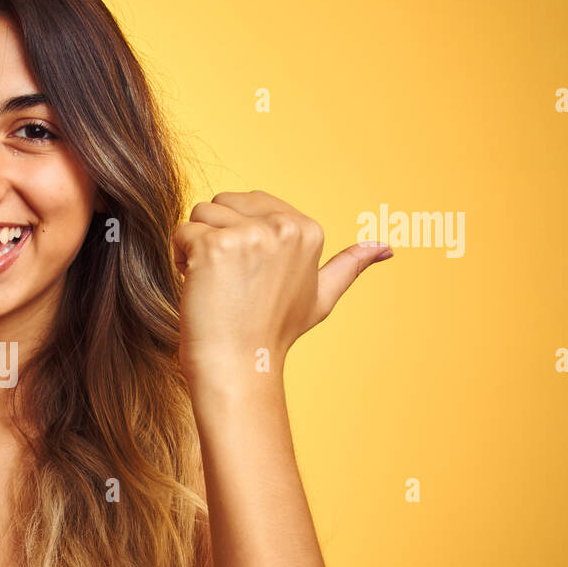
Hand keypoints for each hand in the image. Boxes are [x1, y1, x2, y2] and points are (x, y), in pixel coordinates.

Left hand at [172, 189, 390, 382]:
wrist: (241, 364)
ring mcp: (249, 235)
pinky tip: (196, 284)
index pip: (251, 201)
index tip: (246, 272)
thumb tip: (386, 248)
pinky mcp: (214, 246)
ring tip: (211, 281)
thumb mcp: (322, 296)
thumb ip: (350, 266)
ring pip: (200, 213)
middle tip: (225, 276)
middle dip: (214, 234)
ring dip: (195, 246)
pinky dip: (181, 258)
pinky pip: (182, 231)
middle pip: (223, 202)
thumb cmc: (274, 333)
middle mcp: (283, 228)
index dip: (238, 234)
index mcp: (308, 230)